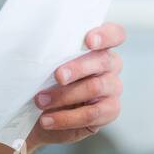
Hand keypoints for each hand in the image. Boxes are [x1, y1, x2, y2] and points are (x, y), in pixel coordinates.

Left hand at [27, 23, 125, 146]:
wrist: (44, 115)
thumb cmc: (48, 82)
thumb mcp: (48, 65)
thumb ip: (52, 54)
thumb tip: (37, 48)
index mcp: (99, 47)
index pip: (115, 34)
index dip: (105, 36)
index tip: (89, 41)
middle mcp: (110, 65)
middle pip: (102, 61)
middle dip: (77, 68)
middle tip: (58, 76)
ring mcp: (113, 87)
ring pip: (95, 88)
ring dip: (64, 96)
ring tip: (40, 101)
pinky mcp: (110, 110)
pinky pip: (92, 114)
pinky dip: (66, 118)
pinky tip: (48, 120)